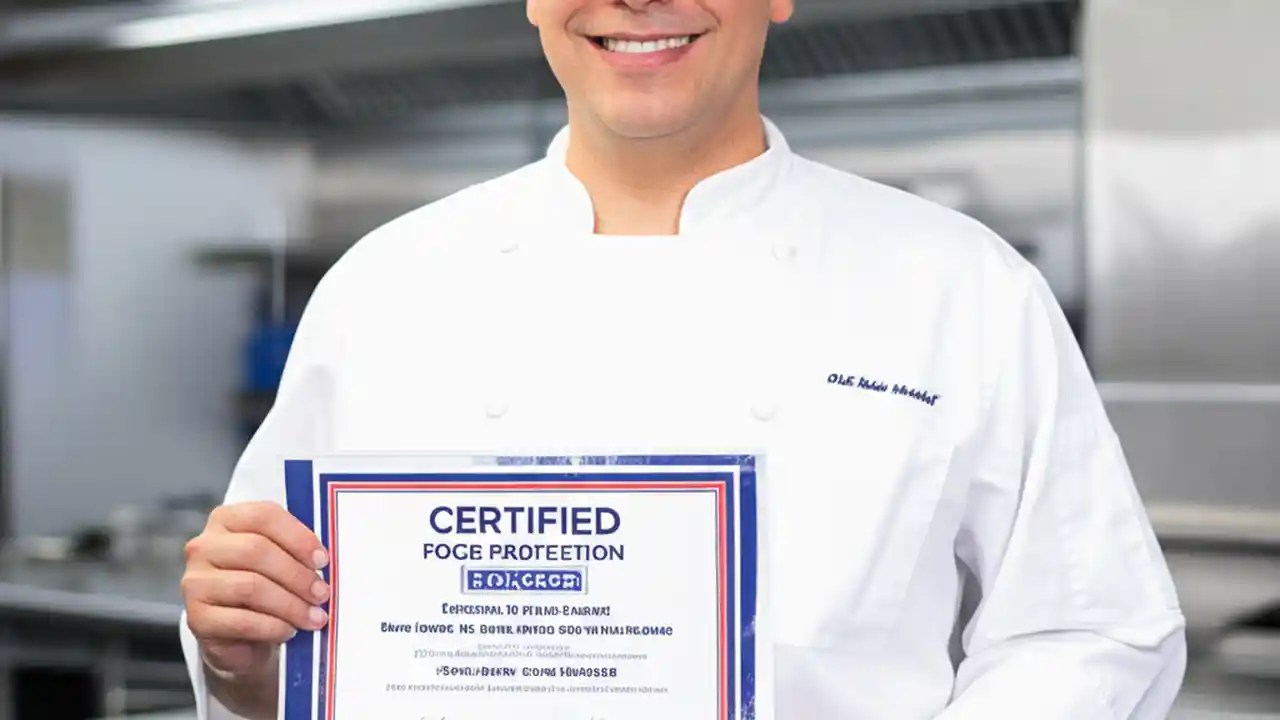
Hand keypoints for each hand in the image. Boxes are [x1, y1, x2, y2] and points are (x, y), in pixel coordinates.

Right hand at [182, 501, 330, 676]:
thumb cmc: (264, 586)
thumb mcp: (279, 560)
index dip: (298, 537)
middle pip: (255, 550)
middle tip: (322, 594)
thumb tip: (323, 561)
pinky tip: (288, 630)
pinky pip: (242, 620)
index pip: (263, 516)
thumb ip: (296, 551)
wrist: (238, 634)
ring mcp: (195, 582)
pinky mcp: (196, 617)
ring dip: (290, 604)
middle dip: (297, 575)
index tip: (322, 560)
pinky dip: (273, 627)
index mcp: (227, 520)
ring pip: (250, 587)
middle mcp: (204, 547)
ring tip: (313, 617)